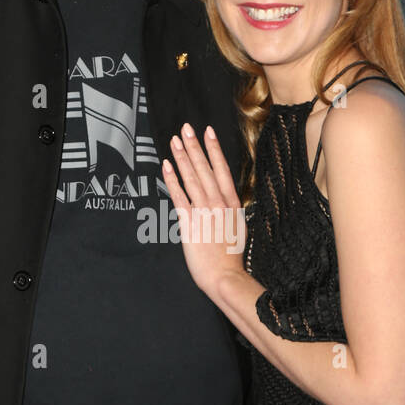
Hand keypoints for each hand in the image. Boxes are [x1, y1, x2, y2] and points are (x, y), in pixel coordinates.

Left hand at [161, 124, 245, 295]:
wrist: (225, 276)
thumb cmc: (231, 257)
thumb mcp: (237, 228)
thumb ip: (229, 212)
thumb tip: (224, 201)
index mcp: (232, 204)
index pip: (222, 170)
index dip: (213, 150)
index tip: (207, 133)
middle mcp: (219, 203)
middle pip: (205, 168)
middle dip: (194, 146)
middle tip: (186, 128)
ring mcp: (204, 211)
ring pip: (192, 178)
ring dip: (182, 157)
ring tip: (175, 141)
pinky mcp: (190, 222)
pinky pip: (179, 196)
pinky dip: (172, 179)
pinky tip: (167, 166)